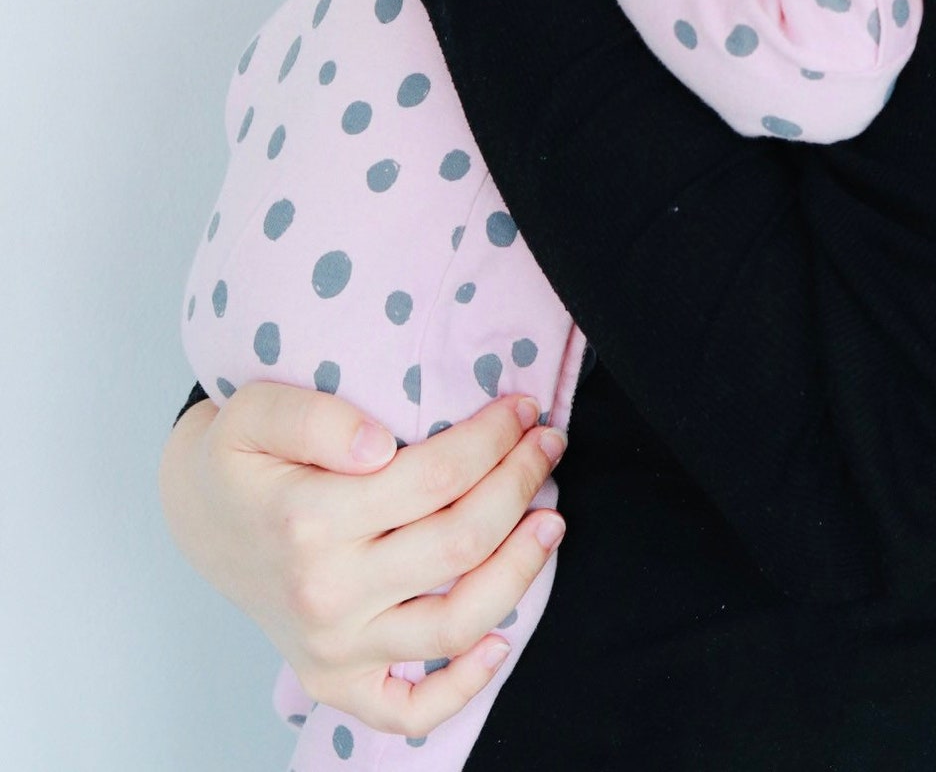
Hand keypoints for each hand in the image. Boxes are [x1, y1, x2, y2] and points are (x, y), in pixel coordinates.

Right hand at [159, 383, 567, 739]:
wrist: (202, 518)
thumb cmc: (241, 458)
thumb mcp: (254, 412)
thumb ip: (317, 419)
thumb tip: (381, 445)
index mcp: (308, 521)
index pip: (435, 477)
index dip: (493, 438)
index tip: (523, 407)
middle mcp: (326, 595)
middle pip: (458, 542)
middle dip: (520, 484)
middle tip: (547, 444)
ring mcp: (334, 649)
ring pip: (455, 623)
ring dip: (520, 570)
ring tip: (551, 520)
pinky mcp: (337, 683)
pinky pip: (411, 709)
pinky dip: (465, 685)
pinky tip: (503, 638)